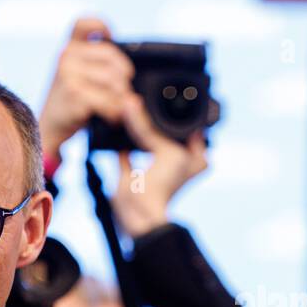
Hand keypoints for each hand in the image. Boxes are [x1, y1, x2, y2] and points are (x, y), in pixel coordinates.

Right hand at [37, 17, 133, 156]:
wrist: (50, 129)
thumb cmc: (71, 103)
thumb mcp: (77, 77)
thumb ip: (96, 65)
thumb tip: (130, 72)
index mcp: (69, 49)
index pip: (85, 23)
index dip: (102, 26)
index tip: (111, 39)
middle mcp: (66, 56)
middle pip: (112, 57)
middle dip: (123, 79)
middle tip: (121, 95)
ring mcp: (68, 74)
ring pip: (113, 81)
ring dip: (121, 99)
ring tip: (116, 109)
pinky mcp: (74, 94)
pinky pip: (109, 100)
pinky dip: (115, 113)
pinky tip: (111, 118)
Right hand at [111, 93, 208, 237]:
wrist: (140, 213)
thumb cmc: (165, 186)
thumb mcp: (166, 149)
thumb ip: (148, 128)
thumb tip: (131, 103)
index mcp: (193, 157)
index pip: (189, 125)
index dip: (178, 110)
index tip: (166, 93)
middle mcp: (173, 161)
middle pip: (163, 131)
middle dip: (152, 116)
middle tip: (141, 96)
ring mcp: (152, 167)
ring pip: (143, 139)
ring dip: (134, 126)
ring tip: (127, 107)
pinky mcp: (130, 173)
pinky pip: (123, 152)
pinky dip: (117, 141)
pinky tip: (113, 125)